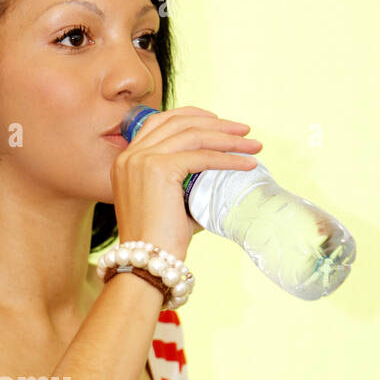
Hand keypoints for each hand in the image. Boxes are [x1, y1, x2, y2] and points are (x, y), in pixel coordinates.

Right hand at [112, 106, 260, 258]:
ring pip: (193, 135)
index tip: (219, 122)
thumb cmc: (160, 240)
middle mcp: (130, 156)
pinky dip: (228, 158)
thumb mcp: (168, 201)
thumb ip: (185, 182)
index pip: (161, 122)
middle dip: (216, 123)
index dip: (192, 116)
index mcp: (126, 160)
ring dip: (228, 138)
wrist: (148, 262)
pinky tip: (247, 163)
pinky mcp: (158, 169)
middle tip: (244, 130)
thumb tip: (218, 175)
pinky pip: (201, 157)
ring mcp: (142, 160)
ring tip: (252, 144)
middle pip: (179, 122)